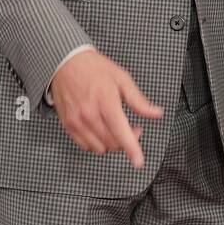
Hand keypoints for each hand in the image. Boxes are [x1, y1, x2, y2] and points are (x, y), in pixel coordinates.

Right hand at [49, 47, 162, 166]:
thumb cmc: (94, 69)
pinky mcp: (69, 126)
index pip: (121, 132)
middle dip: (127, 140)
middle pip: (113, 143)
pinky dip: (97, 143)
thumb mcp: (122, 79)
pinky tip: (101, 130)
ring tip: (116, 128)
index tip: (138, 162)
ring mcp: (77, 122)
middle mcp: (90, 114)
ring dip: (112, 143)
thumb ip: (140, 101)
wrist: (67, 63)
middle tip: (133, 128)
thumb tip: (156, 113)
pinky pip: (86, 146)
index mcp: (106, 102)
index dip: (132, 149)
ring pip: (100, 148)